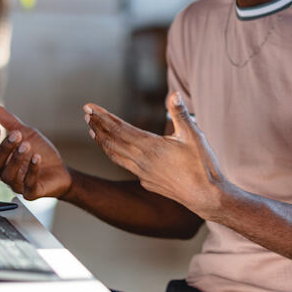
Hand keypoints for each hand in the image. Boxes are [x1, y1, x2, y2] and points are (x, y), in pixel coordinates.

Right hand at [0, 106, 71, 199]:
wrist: (61, 172)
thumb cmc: (41, 154)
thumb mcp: (28, 135)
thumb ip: (12, 124)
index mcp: (3, 160)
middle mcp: (6, 173)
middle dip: (5, 147)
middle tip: (17, 135)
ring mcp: (18, 184)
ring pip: (9, 175)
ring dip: (16, 159)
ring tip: (26, 146)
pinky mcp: (32, 192)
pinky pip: (28, 184)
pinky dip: (32, 171)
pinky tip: (36, 158)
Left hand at [84, 92, 225, 217]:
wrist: (205, 197)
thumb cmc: (202, 165)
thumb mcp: (194, 135)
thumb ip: (181, 114)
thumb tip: (173, 94)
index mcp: (150, 146)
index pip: (119, 128)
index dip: (103, 117)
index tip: (89, 107)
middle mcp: (141, 161)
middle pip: (112, 141)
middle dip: (98, 126)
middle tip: (86, 114)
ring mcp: (142, 174)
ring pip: (115, 156)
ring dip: (103, 142)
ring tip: (93, 132)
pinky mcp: (147, 183)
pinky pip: (126, 166)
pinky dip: (115, 156)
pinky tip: (117, 153)